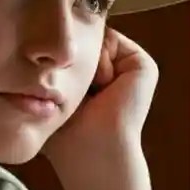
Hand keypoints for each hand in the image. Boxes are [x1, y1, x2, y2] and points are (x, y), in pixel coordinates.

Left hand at [42, 28, 157, 177]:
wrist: (94, 149)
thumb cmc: (67, 132)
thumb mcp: (52, 94)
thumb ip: (51, 66)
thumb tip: (46, 42)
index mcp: (95, 81)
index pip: (73, 50)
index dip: (59, 59)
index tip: (55, 86)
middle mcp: (115, 72)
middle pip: (84, 41)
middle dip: (73, 59)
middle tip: (77, 93)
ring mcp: (130, 68)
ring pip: (96, 40)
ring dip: (87, 63)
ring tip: (92, 92)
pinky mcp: (143, 65)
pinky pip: (110, 40)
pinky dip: (101, 61)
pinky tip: (103, 86)